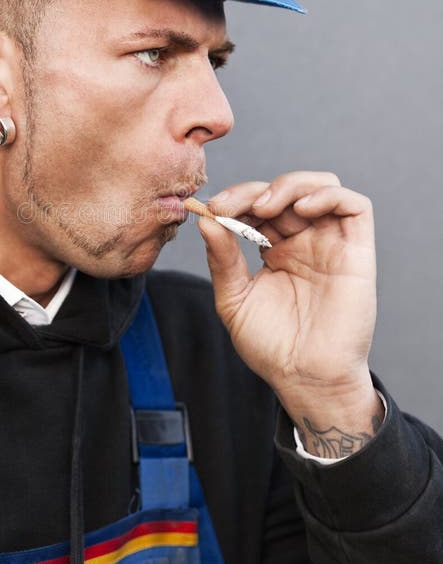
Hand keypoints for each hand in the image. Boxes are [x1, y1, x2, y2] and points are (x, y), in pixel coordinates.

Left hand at [198, 171, 380, 443]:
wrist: (303, 378)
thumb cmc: (271, 346)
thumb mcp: (234, 299)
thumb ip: (222, 259)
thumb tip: (206, 221)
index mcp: (276, 248)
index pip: (258, 206)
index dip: (236, 199)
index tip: (212, 209)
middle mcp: (305, 241)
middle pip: (286, 191)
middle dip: (254, 191)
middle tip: (229, 206)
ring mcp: (331, 244)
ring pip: (321, 186)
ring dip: (290, 184)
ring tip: (264, 206)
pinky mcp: (357, 252)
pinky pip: (354, 206)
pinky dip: (328, 195)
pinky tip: (300, 209)